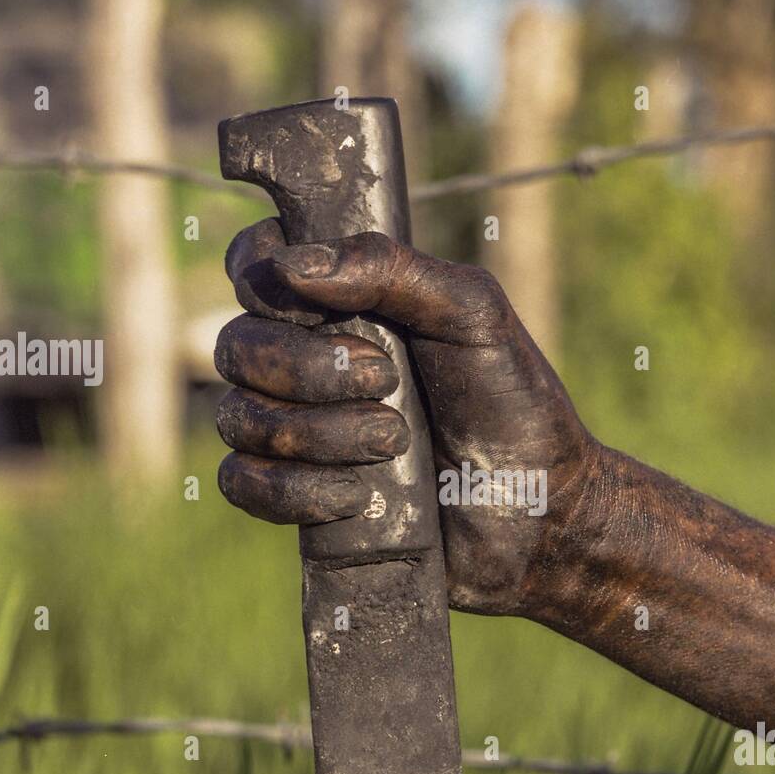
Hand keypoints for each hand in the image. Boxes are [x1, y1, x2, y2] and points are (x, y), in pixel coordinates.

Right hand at [215, 220, 603, 616]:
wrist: (537, 509)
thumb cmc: (512, 404)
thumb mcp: (473, 315)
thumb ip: (392, 270)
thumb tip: (292, 265)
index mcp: (344, 303)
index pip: (254, 266)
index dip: (261, 278)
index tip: (311, 303)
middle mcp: (307, 362)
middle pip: (237, 346)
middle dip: (307, 369)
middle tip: (387, 382)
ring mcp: (298, 433)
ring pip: (239, 418)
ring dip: (318, 433)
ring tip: (393, 443)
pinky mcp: (297, 499)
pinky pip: (242, 485)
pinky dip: (294, 490)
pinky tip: (356, 496)